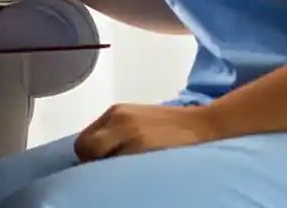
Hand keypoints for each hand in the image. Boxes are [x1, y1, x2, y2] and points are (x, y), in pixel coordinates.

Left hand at [74, 104, 224, 160]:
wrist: (203, 125)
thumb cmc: (170, 126)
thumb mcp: (137, 120)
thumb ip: (114, 131)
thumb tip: (93, 153)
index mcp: (116, 112)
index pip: (83, 139)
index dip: (88, 156)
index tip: (99, 165)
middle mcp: (120, 120)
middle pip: (86, 148)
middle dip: (92, 164)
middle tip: (108, 173)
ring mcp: (132, 135)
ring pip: (101, 160)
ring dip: (107, 170)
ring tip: (124, 173)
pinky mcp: (144, 149)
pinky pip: (121, 167)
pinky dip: (123, 174)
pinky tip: (135, 174)